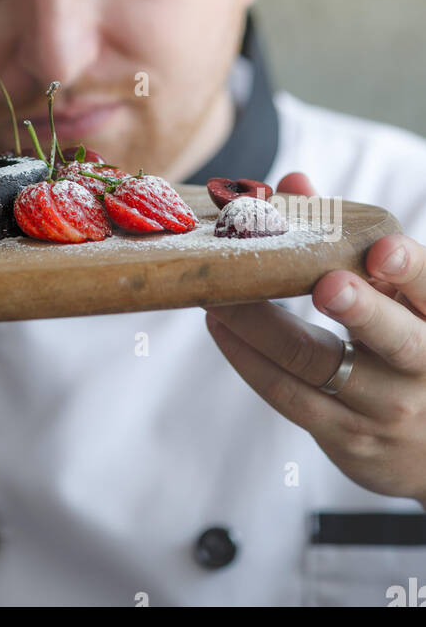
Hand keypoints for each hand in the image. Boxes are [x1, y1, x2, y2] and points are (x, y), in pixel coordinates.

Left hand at [204, 171, 425, 504]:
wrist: (424, 444)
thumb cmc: (404, 343)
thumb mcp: (394, 293)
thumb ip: (348, 237)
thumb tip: (293, 182)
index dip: (410, 269)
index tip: (382, 250)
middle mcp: (422, 368)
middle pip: (394, 338)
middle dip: (360, 310)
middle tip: (324, 284)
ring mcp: (384, 408)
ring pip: (320, 365)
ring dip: (264, 326)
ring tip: (222, 293)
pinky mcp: (345, 438)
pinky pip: (289, 396)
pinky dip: (249, 359)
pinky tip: (220, 327)